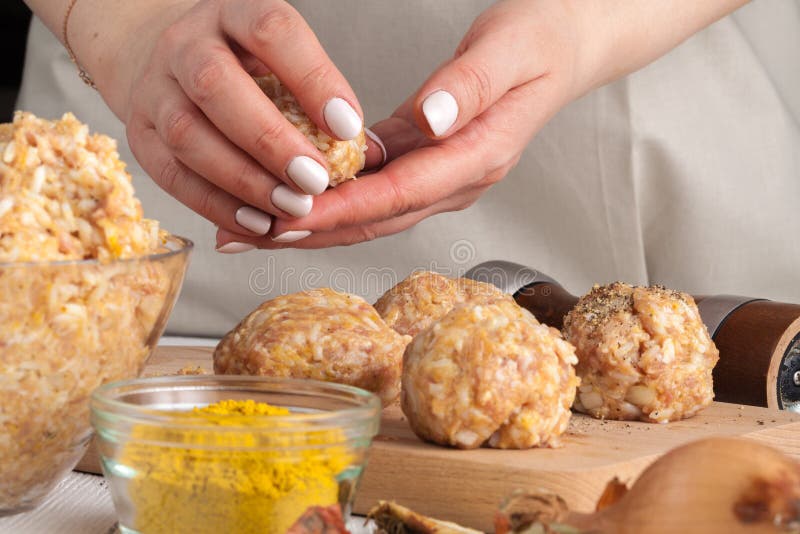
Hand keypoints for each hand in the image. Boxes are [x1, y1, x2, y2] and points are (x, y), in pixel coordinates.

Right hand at [117, 0, 379, 238]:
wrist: (172, 65)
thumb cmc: (247, 68)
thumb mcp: (282, 60)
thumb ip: (317, 97)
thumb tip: (365, 154)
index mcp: (233, 12)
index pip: (270, 31)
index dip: (312, 78)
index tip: (347, 127)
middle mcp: (185, 44)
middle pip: (214, 84)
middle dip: (269, 139)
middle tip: (316, 180)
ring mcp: (155, 89)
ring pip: (188, 134)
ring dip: (244, 180)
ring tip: (291, 207)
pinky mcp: (140, 136)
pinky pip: (172, 175)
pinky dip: (217, 205)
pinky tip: (257, 222)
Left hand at [215, 0, 580, 248]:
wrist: (564, 45)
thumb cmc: (541, 40)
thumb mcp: (512, 49)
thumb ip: (471, 86)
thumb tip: (431, 121)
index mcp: (479, 155)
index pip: (403, 193)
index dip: (347, 209)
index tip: (295, 217)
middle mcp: (459, 178)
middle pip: (380, 218)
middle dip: (318, 231)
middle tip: (256, 233)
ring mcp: (443, 176)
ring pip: (374, 213)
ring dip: (319, 224)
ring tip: (260, 226)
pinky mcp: (427, 162)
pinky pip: (376, 190)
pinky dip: (335, 199)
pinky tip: (297, 198)